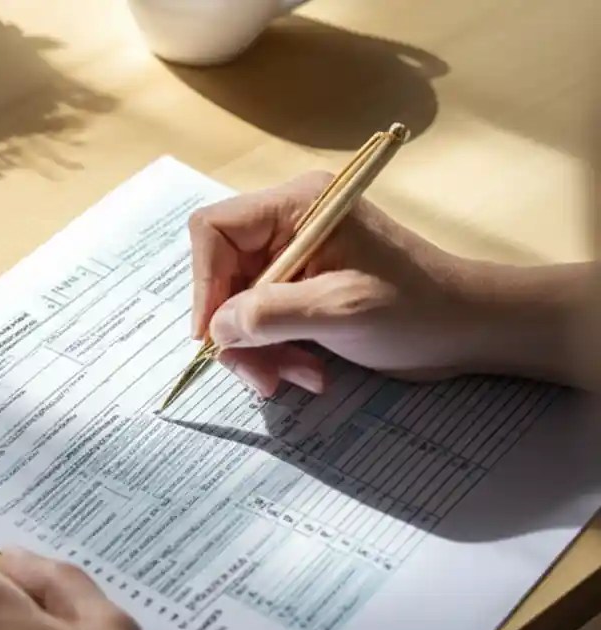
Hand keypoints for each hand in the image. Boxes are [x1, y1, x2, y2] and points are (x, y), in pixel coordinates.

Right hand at [189, 172, 591, 393]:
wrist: (469, 330)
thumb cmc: (417, 311)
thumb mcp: (342, 310)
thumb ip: (272, 314)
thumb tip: (216, 328)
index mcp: (297, 206)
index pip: (214, 230)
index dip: (205, 284)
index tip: (214, 335)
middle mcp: (289, 223)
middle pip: (223, 274)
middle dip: (238, 331)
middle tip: (261, 376)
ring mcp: (295, 256)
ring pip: (239, 305)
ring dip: (259, 350)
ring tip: (294, 378)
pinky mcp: (303, 287)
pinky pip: (264, 320)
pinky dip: (277, 352)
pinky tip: (309, 372)